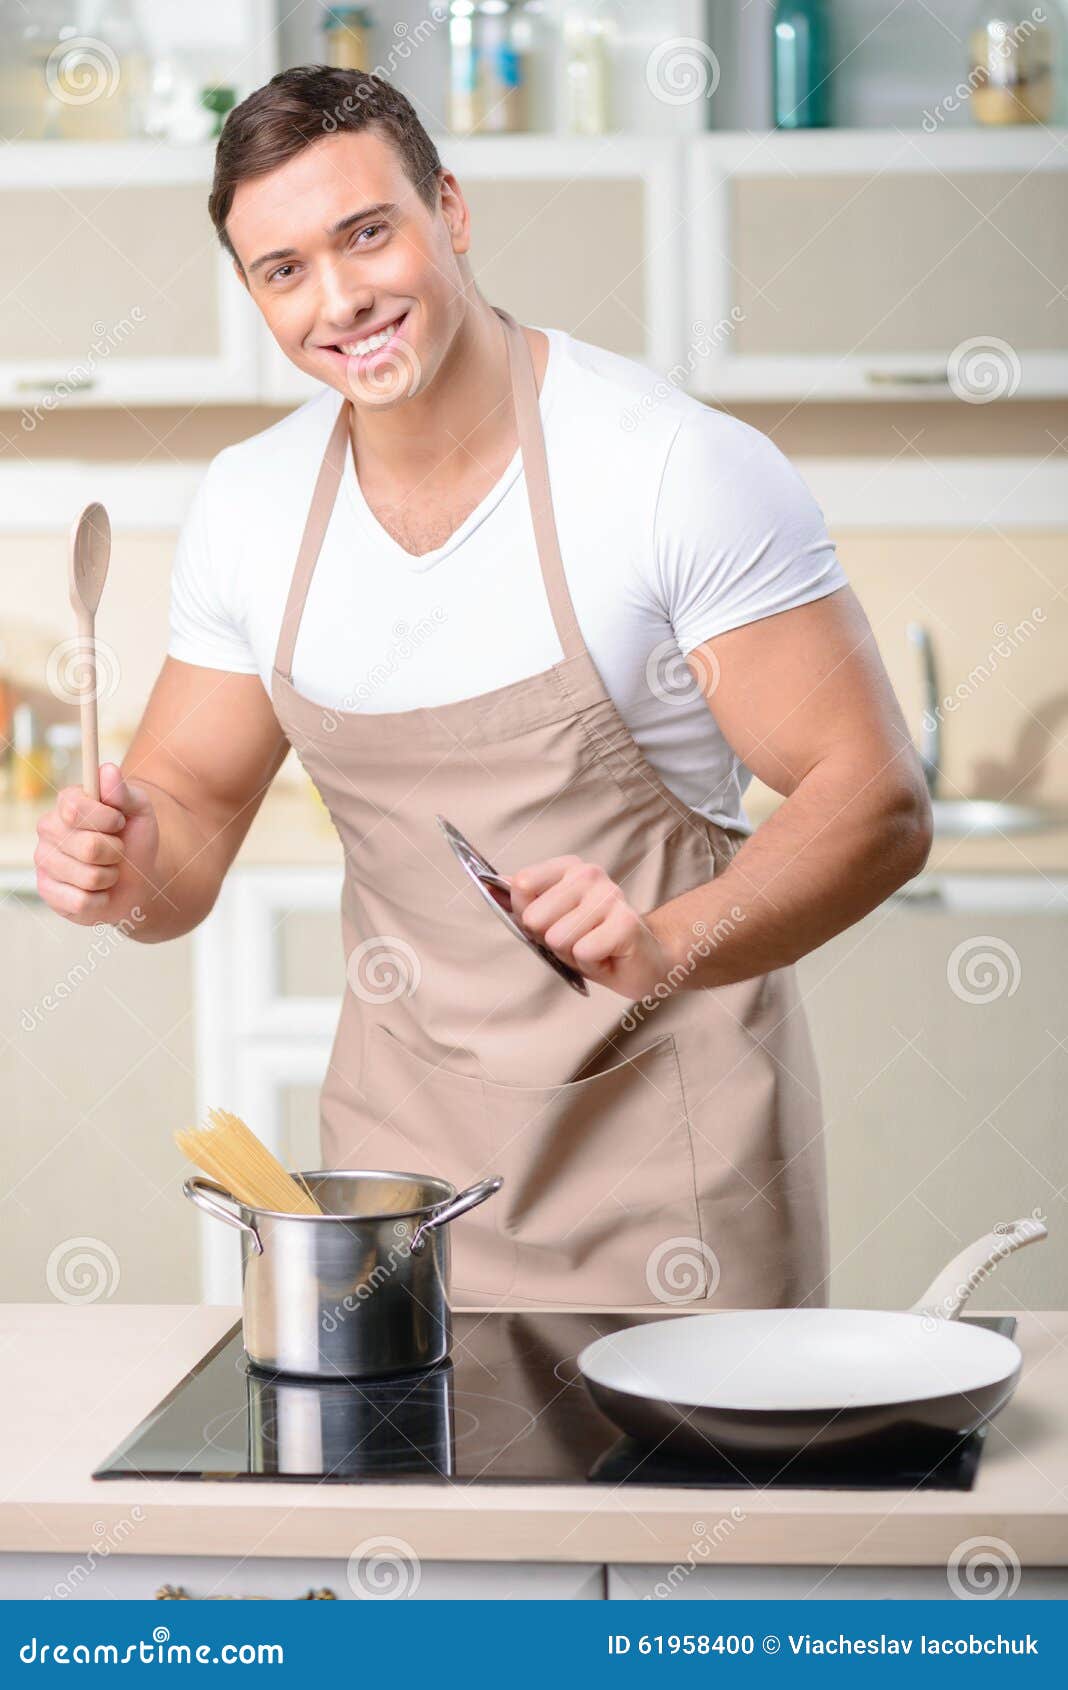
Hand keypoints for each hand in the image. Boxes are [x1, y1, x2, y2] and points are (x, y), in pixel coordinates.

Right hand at [34, 763, 159, 927]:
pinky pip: (81, 902)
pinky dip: (102, 899)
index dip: (106, 819)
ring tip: (109, 870)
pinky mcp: (48, 892)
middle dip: (115, 851)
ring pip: (89, 877)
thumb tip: (108, 770)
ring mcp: (45, 861)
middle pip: (88, 847)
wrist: (137, 879)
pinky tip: (99, 891)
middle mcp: (48, 829)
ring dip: (110, 876)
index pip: (75, 808)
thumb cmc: (134, 839)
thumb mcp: (140, 811)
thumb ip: (124, 792)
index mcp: (67, 803)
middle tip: (117, 849)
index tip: (119, 822)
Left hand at [509, 855, 675, 999]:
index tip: (551, 922)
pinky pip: (582, 952)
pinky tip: (607, 956)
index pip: (522, 884)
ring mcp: (610, 895)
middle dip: (550, 940)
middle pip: (535, 917)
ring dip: (572, 954)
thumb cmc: (594, 941)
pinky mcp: (626, 922)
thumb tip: (491, 884)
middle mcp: (589, 874)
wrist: (644, 961)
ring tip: (593, 948)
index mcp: (568, 868)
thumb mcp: (551, 921)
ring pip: (557, 938)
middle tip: (577, 940)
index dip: (529, 915)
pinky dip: (591, 964)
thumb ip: (523, 901)